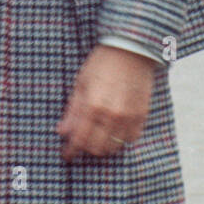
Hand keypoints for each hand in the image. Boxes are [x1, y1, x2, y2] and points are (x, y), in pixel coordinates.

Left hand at [56, 45, 155, 161]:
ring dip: (103, 146)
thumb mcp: (81, 83)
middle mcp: (111, 115)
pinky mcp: (141, 115)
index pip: (79, 140)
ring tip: (97, 137)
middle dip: (86, 149)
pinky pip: (130, 138)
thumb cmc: (102, 63)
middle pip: (96, 148)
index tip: (66, 154)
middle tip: (81, 143)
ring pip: (114, 147)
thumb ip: (72, 111)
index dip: (71, 151)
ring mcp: (128, 117)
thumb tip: (61, 132)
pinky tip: (114, 130)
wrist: (131, 49)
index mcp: (92, 106)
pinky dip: (121, 139)